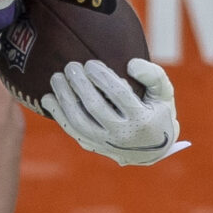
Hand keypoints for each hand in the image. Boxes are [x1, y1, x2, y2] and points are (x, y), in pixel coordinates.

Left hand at [45, 58, 187, 165]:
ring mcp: (105, 143)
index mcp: (142, 120)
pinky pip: (72, 130)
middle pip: (95, 107)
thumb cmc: (157, 112)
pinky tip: (49, 98)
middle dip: (80, 84)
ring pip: (79, 120)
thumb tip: (131, 64)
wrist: (152, 149)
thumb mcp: (164, 93)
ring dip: (64, 98)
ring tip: (56, 77)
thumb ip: (153, 75)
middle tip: (71, 66)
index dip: (102, 77)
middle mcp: (122, 135)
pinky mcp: (93, 146)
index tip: (91, 64)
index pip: (118, 95)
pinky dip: (58, 114)